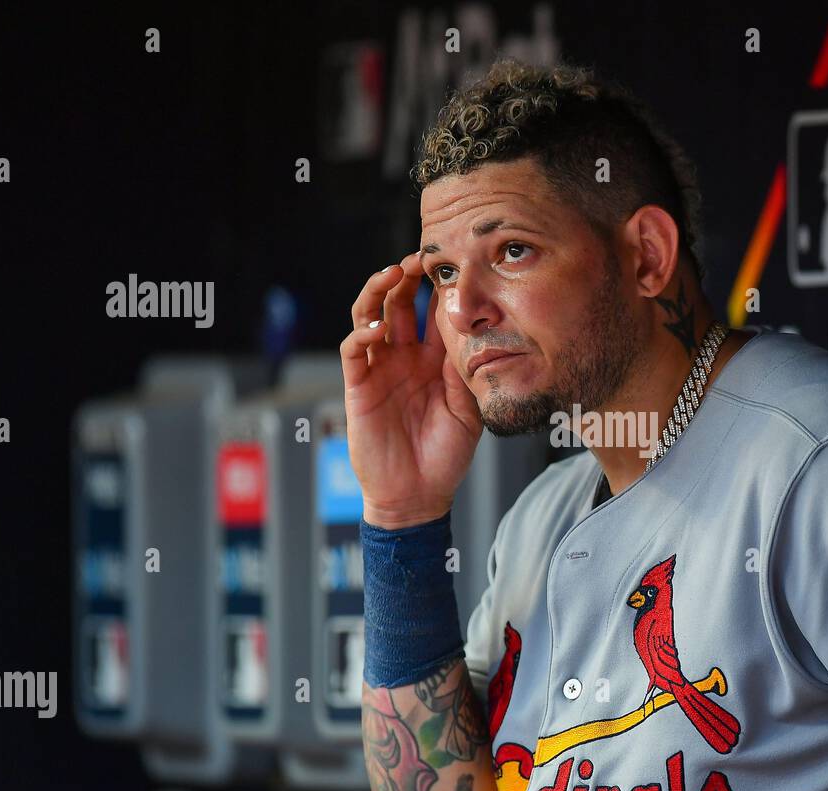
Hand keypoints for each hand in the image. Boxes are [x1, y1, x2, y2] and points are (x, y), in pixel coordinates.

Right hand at [341, 253, 481, 528]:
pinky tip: (378, 327)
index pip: (431, 312)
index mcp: (432, 360)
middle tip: (419, 258)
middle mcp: (404, 358)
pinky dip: (362, 334)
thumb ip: (465, 370)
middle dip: (406, 277)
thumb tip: (473, 330)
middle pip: (399, 303)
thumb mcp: (467, 407)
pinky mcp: (358, 387)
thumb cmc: (446, 454)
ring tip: (392, 274)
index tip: (451, 263)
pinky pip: (354, 351)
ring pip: (370, 316)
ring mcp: (379, 369)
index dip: (437, 287)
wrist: (419, 494)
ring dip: (378, 292)